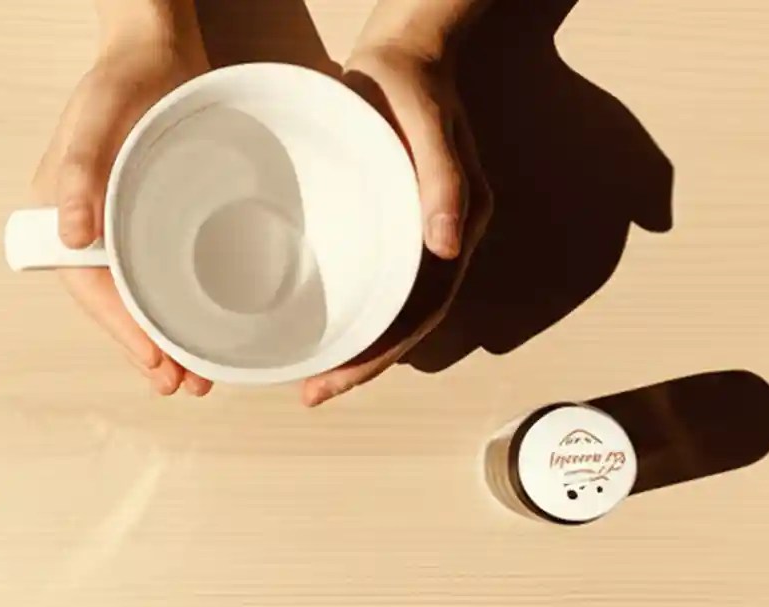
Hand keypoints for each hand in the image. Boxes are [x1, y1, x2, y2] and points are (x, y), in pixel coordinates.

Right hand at [31, 31, 212, 396]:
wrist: (160, 45)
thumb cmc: (125, 77)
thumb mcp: (99, 118)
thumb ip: (79, 171)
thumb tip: (70, 235)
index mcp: (60, 212)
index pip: (90, 287)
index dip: (123, 331)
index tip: (158, 364)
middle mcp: (86, 225)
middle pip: (115, 301)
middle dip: (148, 348)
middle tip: (187, 384)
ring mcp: (117, 222)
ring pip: (138, 293)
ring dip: (163, 335)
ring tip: (197, 374)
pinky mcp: (148, 214)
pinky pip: (157, 268)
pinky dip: (175, 301)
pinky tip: (199, 323)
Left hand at [302, 44, 492, 406]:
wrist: (401, 51)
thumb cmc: (411, 82)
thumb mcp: (425, 124)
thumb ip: (443, 179)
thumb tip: (449, 245)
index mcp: (459, 224)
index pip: (424, 310)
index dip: (384, 353)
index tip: (338, 381)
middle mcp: (438, 238)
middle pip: (405, 321)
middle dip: (362, 364)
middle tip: (312, 393)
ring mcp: (413, 232)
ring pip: (388, 306)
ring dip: (355, 344)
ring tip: (310, 373)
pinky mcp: (387, 220)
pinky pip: (372, 277)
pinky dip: (348, 307)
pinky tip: (316, 319)